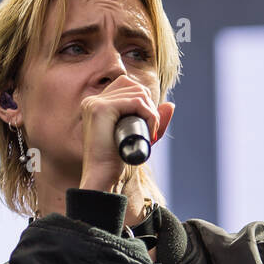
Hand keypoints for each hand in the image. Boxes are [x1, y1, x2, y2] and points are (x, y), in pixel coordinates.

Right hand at [79, 75, 173, 193]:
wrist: (103, 178)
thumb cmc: (117, 162)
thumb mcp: (139, 136)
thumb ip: (153, 120)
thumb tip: (171, 104)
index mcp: (96, 104)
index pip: (127, 85)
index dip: (144, 102)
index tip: (148, 126)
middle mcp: (93, 100)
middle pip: (134, 86)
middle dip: (150, 107)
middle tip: (151, 131)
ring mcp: (95, 103)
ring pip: (138, 93)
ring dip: (151, 113)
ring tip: (150, 134)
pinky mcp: (100, 108)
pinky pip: (136, 102)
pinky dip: (149, 115)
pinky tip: (149, 132)